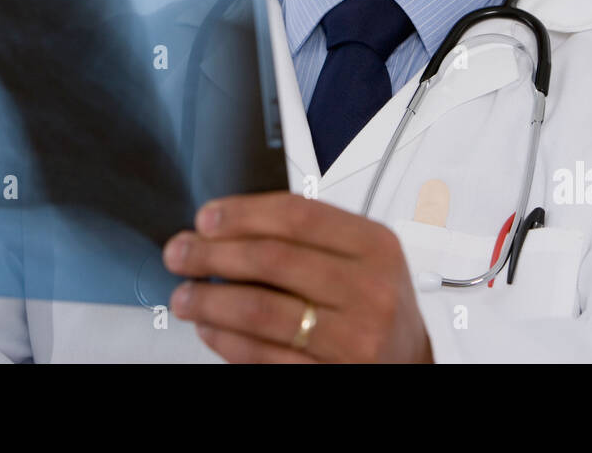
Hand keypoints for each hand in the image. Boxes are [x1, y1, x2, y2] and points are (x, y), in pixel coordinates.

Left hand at [163, 192, 432, 362]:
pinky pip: (265, 357)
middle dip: (214, 254)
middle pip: (273, 260)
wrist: (409, 361)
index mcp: (375, 246)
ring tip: (184, 295)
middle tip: (181, 253)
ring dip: (210, 300)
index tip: (206, 218)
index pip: (298, 216)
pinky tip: (210, 328)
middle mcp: (370, 290)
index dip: (242, 213)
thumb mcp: (362, 256)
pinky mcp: (333, 377)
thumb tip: (226, 226)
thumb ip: (308, 236)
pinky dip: (227, 340)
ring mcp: (354, 339)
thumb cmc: (375, 302)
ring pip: (261, 311)